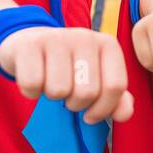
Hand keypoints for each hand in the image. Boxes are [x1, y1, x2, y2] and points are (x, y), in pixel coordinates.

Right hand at [0, 27, 134, 123]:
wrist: (28, 43)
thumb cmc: (69, 67)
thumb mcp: (96, 78)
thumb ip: (116, 98)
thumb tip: (123, 115)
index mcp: (108, 45)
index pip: (115, 87)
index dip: (102, 109)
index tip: (90, 115)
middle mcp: (85, 37)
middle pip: (87, 92)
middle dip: (75, 104)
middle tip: (67, 95)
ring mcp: (56, 37)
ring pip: (59, 90)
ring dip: (52, 96)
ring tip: (51, 83)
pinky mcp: (28, 44)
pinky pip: (32, 84)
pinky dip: (31, 91)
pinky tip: (34, 80)